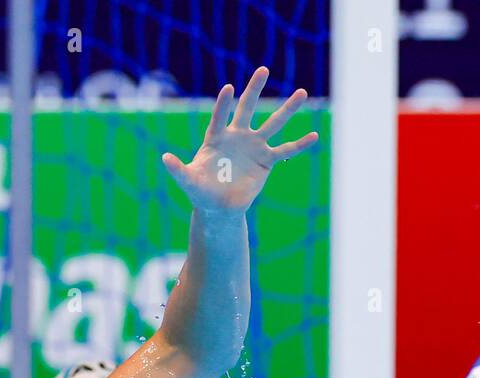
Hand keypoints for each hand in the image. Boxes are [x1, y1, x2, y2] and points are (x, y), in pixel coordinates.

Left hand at [161, 66, 317, 213]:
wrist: (219, 206)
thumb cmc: (201, 191)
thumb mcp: (188, 181)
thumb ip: (177, 169)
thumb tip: (165, 158)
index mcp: (216, 137)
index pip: (220, 116)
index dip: (224, 103)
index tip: (229, 89)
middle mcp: (237, 136)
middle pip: (247, 108)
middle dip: (255, 89)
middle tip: (263, 69)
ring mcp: (254, 146)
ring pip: (273, 123)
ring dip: (287, 109)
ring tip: (302, 93)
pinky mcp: (266, 161)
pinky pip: (285, 151)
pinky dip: (300, 144)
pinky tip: (314, 135)